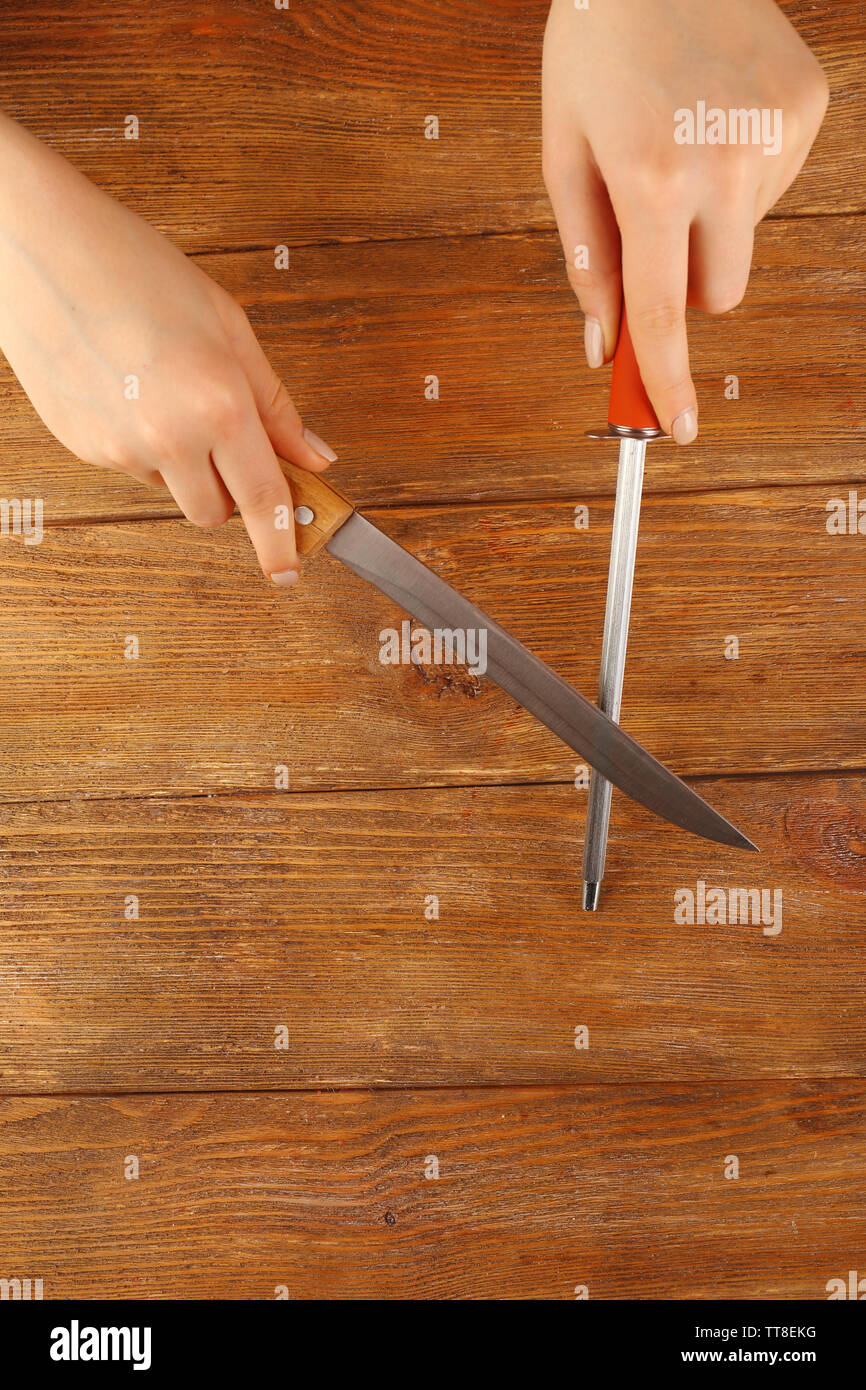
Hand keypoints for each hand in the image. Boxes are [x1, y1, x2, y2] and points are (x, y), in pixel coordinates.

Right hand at [0, 113, 334, 583]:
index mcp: (219, 404)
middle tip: (224, 436)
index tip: (290, 569)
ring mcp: (120, 448)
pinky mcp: (84, 447)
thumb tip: (314, 457)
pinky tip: (126, 388)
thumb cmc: (137, 270)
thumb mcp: (229, 327)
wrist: (40, 249)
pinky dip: (140, 443)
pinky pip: (130, 467)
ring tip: (163, 390)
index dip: (281, 541)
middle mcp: (170, 438)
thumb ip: (275, 404)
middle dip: (228, 490)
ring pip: (171, 488)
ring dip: (183, 463)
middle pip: (215, 512)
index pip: (262, 499)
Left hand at [542, 0, 828, 440]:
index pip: (666, 311)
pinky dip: (739, 177)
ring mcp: (777, 133)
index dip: (669, 379)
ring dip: (710, 224)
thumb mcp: (564, 153)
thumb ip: (589, 259)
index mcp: (652, 175)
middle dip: (683, 283)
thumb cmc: (595, 43)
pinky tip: (713, 120)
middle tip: (651, 226)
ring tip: (679, 144)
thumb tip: (604, 343)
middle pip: (718, 294)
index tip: (680, 428)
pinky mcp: (807, 108)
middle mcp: (725, 161)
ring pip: (745, 244)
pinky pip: (773, 191)